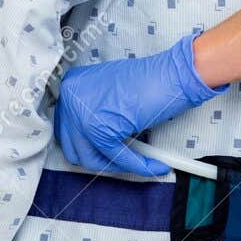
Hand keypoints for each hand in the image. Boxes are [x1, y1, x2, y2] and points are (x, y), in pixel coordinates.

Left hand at [54, 32, 226, 176]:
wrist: (174, 74)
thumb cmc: (150, 80)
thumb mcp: (110, 92)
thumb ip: (95, 112)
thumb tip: (91, 141)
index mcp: (71, 86)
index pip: (66, 129)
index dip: (87, 145)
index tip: (102, 152)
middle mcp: (71, 99)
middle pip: (73, 147)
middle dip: (99, 159)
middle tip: (121, 159)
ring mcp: (82, 114)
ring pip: (90, 158)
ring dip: (115, 165)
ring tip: (137, 161)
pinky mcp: (101, 130)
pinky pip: (116, 158)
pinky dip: (137, 165)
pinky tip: (153, 165)